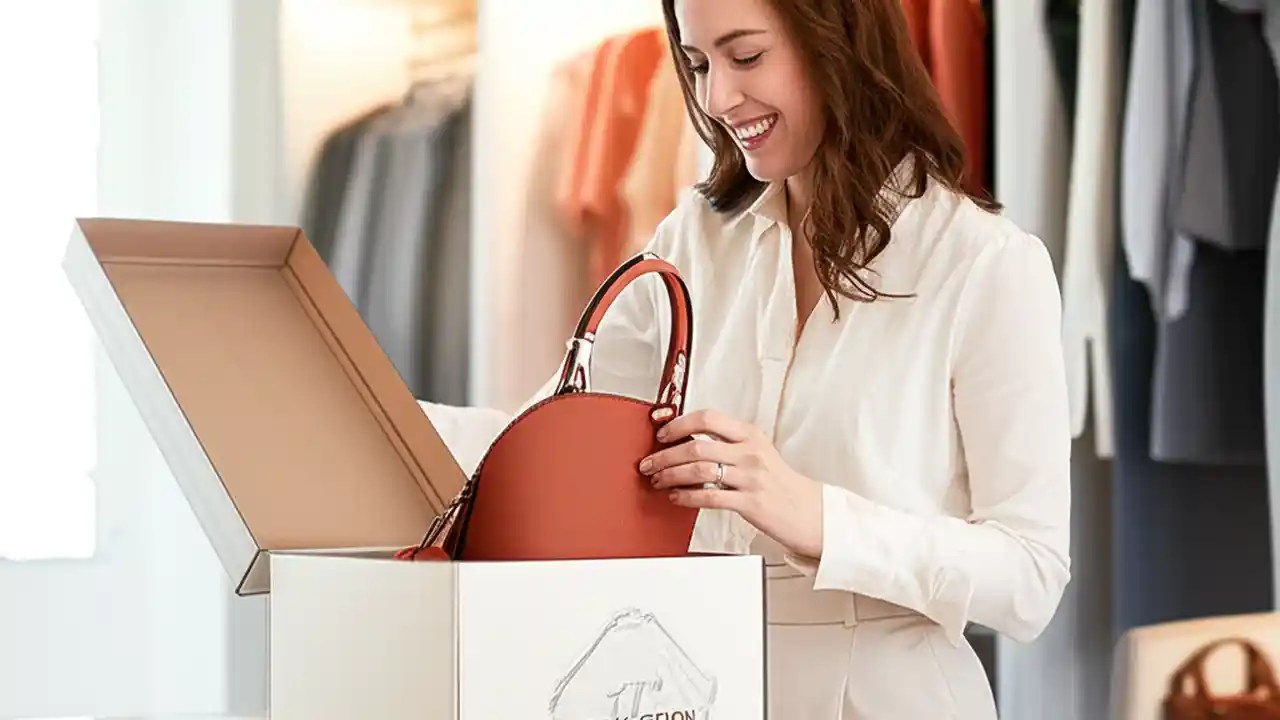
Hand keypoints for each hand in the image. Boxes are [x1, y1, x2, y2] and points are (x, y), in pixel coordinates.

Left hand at [638, 408, 824, 558]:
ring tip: (659, 480)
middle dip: (664, 455)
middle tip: (649, 463)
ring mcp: (750, 477)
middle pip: (696, 446)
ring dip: (670, 475)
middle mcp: (750, 452)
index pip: (708, 418)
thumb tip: (688, 441)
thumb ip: (728, 444)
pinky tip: (676, 497)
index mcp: (750, 434)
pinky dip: (686, 497)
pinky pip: (708, 497)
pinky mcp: (749, 502)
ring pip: (698, 471)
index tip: (662, 433)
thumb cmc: (780, 482)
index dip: (679, 424)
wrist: (808, 511)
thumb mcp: (757, 452)